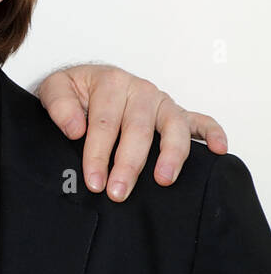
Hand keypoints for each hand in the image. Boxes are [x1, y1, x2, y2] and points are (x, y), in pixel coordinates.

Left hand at [37, 64, 228, 201]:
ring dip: (171, 155)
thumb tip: (76, 130)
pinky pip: (201, 121)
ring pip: (173, 127)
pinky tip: (218, 151)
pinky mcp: (177, 112)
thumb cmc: (74, 90)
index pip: (105, 124)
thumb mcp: (55, 88)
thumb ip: (60, 106)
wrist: (87, 81)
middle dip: (128, 164)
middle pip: (138, 130)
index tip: (94, 180)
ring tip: (163, 180)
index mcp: (111, 83)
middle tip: (118, 192)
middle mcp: (140, 91)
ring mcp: (162, 102)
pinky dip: (212, 133)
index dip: (98, 154)